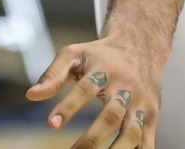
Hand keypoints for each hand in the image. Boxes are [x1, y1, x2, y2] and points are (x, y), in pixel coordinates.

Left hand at [28, 35, 163, 148]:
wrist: (141, 45)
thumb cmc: (100, 55)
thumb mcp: (75, 54)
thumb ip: (53, 74)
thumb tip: (31, 95)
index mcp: (105, 69)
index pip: (87, 88)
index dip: (69, 106)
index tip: (51, 124)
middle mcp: (126, 86)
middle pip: (112, 115)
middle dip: (92, 138)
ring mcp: (141, 102)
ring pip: (133, 131)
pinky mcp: (152, 115)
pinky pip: (148, 140)